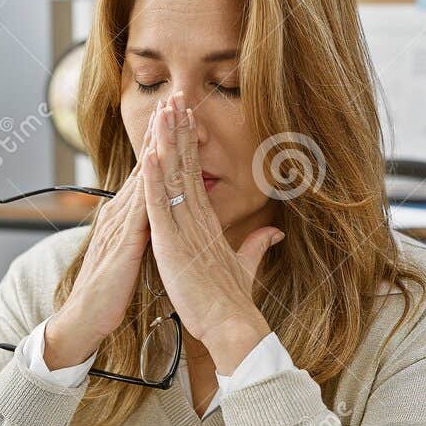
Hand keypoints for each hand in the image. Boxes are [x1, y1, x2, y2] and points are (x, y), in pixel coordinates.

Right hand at [43, 104, 160, 368]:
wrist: (86, 318)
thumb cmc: (111, 291)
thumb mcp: (137, 257)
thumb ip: (151, 235)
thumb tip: (163, 220)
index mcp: (130, 217)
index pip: (153, 173)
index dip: (167, 143)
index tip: (182, 115)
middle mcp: (122, 213)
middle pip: (147, 165)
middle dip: (160, 130)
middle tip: (175, 96)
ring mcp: (120, 226)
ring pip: (143, 179)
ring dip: (154, 146)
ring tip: (167, 114)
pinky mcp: (122, 244)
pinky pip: (137, 211)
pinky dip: (147, 185)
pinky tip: (156, 164)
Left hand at [141, 91, 283, 373]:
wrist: (232, 327)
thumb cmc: (234, 303)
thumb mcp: (245, 267)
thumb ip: (258, 246)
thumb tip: (276, 232)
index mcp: (209, 224)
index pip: (196, 176)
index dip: (189, 146)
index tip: (185, 119)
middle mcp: (198, 220)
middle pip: (186, 166)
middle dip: (179, 131)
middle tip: (175, 98)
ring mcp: (186, 230)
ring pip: (174, 178)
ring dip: (167, 142)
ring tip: (162, 110)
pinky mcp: (173, 244)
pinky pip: (161, 206)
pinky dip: (154, 179)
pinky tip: (150, 154)